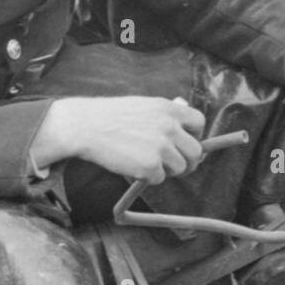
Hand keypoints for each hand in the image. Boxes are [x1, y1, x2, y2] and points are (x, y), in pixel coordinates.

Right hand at [37, 95, 204, 184]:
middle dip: (187, 161)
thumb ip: (166, 111)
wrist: (85, 126)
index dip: (194, 135)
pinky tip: (133, 165)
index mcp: (169, 109)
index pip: (199, 123)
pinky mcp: (150, 167)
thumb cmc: (111, 115)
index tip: (185, 143)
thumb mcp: (144, 104)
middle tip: (175, 166)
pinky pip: (159, 179)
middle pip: (195, 151)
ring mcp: (161, 147)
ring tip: (147, 163)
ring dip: (167, 170)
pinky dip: (148, 177)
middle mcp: (170, 127)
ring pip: (180, 168)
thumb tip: (185, 109)